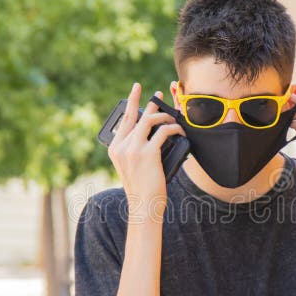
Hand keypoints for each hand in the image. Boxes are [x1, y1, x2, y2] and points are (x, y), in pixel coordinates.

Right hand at [107, 82, 185, 218]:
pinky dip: (174, 128)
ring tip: (175, 118)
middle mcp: (121, 146)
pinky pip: (164, 132)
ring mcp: (133, 149)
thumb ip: (134, 150)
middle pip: (136, 115)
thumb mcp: (130, 167)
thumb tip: (151, 133)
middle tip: (158, 93)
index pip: (124, 120)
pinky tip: (180, 130)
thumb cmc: (142, 188)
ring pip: (150, 121)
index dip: (131, 102)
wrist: (143, 205)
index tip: (136, 89)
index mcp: (115, 148)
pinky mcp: (148, 153)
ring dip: (165, 116)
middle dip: (148, 101)